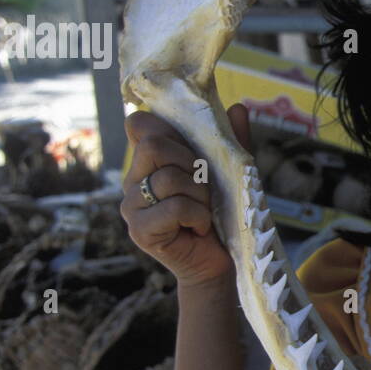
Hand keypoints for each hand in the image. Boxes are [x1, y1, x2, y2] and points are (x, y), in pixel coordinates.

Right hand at [121, 104, 250, 288]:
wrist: (219, 262)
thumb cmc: (221, 215)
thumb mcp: (229, 173)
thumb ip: (231, 141)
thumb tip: (238, 106)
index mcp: (149, 162)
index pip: (139, 124)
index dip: (166, 128)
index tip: (190, 150)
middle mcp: (133, 181)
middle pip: (153, 145)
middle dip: (191, 164)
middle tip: (204, 188)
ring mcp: (132, 206)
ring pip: (168, 178)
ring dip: (200, 194)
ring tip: (205, 211)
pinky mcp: (140, 230)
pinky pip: (175, 206)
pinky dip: (197, 215)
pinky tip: (200, 227)